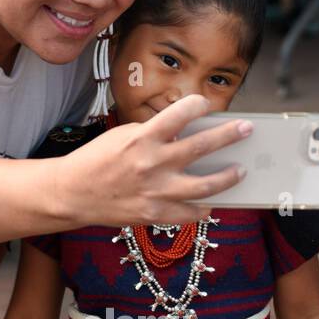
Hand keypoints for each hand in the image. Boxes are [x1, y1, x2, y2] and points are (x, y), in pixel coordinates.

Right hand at [55, 94, 251, 227]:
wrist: (73, 193)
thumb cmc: (97, 161)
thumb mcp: (123, 136)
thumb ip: (154, 134)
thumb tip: (185, 135)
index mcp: (142, 137)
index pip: (180, 113)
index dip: (198, 105)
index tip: (206, 104)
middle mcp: (152, 163)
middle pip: (202, 147)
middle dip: (229, 135)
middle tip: (246, 129)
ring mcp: (156, 192)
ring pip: (205, 186)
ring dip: (227, 177)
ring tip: (239, 170)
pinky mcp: (154, 214)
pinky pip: (189, 213)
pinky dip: (203, 208)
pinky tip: (211, 203)